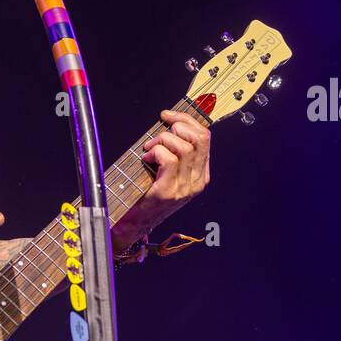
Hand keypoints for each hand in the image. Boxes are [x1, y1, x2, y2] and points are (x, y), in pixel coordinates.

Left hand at [112, 109, 210, 251]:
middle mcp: (197, 181)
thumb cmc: (147, 194)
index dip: (187, 120)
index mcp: (200, 175)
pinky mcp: (168, 192)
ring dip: (162, 141)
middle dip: (177, 126)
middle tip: (158, 134)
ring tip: (149, 149)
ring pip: (184, 147)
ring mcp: (185, 188)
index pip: (205, 137)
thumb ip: (174, 152)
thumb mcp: (167, 171)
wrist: (135, 225)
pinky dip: (156, 153)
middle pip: (199, 138)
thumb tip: (170, 124)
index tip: (168, 115)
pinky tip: (146, 158)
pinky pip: (169, 160)